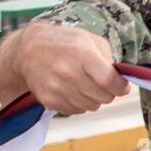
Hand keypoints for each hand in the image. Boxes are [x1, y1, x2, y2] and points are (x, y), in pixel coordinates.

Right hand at [11, 22, 129, 114]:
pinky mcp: (48, 100)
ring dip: (94, 98)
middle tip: (103, 83)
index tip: (123, 86)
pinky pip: (76, 111)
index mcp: (82, 54)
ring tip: (86, 84)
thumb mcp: (90, 40)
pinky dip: (79, 103)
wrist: (28, 50)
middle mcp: (67, 72)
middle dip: (109, 92)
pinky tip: (73, 89)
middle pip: (103, 97)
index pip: (109, 81)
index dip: (121, 87)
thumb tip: (120, 80)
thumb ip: (109, 59)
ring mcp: (56, 88)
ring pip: (91, 106)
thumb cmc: (65, 43)